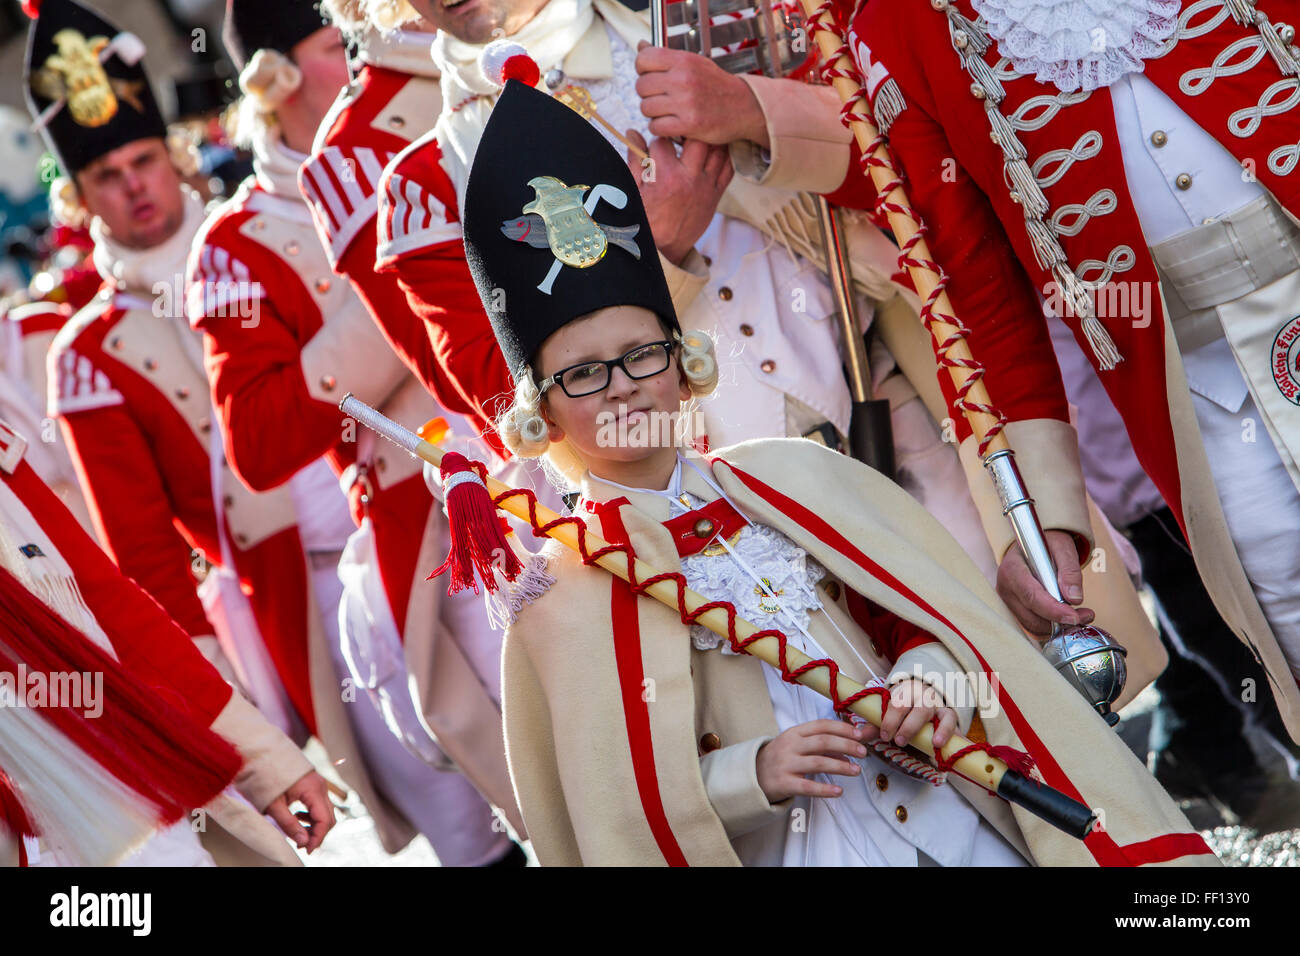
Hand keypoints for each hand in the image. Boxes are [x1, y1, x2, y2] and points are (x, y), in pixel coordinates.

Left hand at [264, 771, 334, 853]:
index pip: (325, 820)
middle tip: (302, 845)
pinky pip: (319, 804)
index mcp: (313, 789)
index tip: (306, 850)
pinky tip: (297, 817)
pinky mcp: (313, 785)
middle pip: (329, 817)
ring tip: (297, 832)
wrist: (261, 755)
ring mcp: (319, 784)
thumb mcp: (274, 805)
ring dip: (315, 825)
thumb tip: (303, 841)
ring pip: (325, 811)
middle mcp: (320, 786)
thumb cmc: (265, 778)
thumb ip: (289, 824)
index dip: (317, 838)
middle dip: (317, 833)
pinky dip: (312, 816)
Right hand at [625, 129, 732, 265]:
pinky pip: (728, 168)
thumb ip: (635, 160)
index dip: (657, 140)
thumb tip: (632, 132)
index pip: (662, 143)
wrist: (664, 248)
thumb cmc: (647, 219)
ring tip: (696, 141)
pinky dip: (723, 157)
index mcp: (665, 177)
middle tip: (680, 136)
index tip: (655, 146)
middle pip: (696, 138)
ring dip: (707, 141)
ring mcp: (706, 186)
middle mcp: (689, 178)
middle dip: (686, 133)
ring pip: (717, 150)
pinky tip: (712, 154)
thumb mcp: (635, 190)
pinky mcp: (715, 195)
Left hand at [634, 42, 768, 147]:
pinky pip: (656, 127)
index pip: (643, 59)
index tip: (652, 76)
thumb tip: (641, 46)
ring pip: (646, 108)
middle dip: (648, 94)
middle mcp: (683, 79)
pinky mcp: (689, 124)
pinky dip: (660, 128)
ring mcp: (686, 102)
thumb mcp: (695, 62)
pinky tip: (671, 124)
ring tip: (668, 112)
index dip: (643, 70)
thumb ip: (667, 57)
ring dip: (654, 113)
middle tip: (662, 98)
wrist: (744, 106)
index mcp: (684, 60)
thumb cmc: (717, 85)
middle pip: (641, 86)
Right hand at [755, 718, 865, 802]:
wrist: (753, 775)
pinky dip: (825, 789)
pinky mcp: (785, 783)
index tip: (859, 734)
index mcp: (795, 732)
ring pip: (818, 762)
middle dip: (847, 745)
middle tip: (863, 752)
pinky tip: (838, 792)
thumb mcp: (796, 744)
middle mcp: (791, 745)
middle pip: (823, 742)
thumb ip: (820, 745)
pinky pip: (808, 786)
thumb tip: (848, 751)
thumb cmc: (781, 757)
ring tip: (856, 771)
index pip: (821, 725)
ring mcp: (787, 764)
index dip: (842, 729)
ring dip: (841, 766)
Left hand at [873, 678, 957, 749]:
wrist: (924, 694)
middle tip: (899, 741)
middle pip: (916, 708)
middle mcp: (921, 694)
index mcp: (904, 691)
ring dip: (934, 728)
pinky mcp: (948, 714)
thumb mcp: (888, 712)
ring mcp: (936, 704)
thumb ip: (875, 725)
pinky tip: (940, 743)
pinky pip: (950, 720)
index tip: (884, 735)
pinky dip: (947, 731)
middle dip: (907, 725)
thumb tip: (859, 735)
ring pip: (936, 713)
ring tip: (931, 743)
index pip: (896, 703)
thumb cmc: (903, 707)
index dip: (889, 720)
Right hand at [996, 529, 1094, 636]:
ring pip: (1032, 625)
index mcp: (1012, 569)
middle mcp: (1005, 587)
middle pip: (1031, 615)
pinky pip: (1033, 625)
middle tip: (1086, 615)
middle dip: (1059, 621)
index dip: (1053, 610)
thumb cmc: (1048, 544)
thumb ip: (1070, 571)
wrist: (1036, 545)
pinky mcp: (1015, 609)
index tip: (1075, 617)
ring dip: (1057, 626)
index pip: (1031, 596)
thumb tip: (1075, 599)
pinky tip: (1067, 618)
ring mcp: (1008, 600)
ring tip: (1081, 615)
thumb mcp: (1063, 548)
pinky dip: (1051, 626)